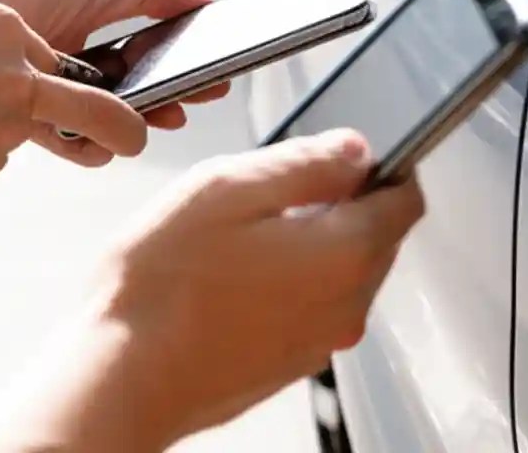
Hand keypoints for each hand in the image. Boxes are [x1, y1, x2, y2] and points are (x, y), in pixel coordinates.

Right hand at [0, 130, 424, 451]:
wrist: (121, 378)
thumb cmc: (163, 288)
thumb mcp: (227, 189)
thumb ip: (303, 162)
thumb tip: (353, 149)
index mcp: (346, 252)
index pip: (405, 198)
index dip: (382, 166)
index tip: (345, 155)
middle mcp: (346, 304)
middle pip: (377, 237)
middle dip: (342, 205)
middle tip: (273, 191)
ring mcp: (320, 341)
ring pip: (343, 274)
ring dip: (312, 245)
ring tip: (241, 236)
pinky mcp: (290, 364)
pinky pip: (311, 309)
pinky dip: (290, 285)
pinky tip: (232, 278)